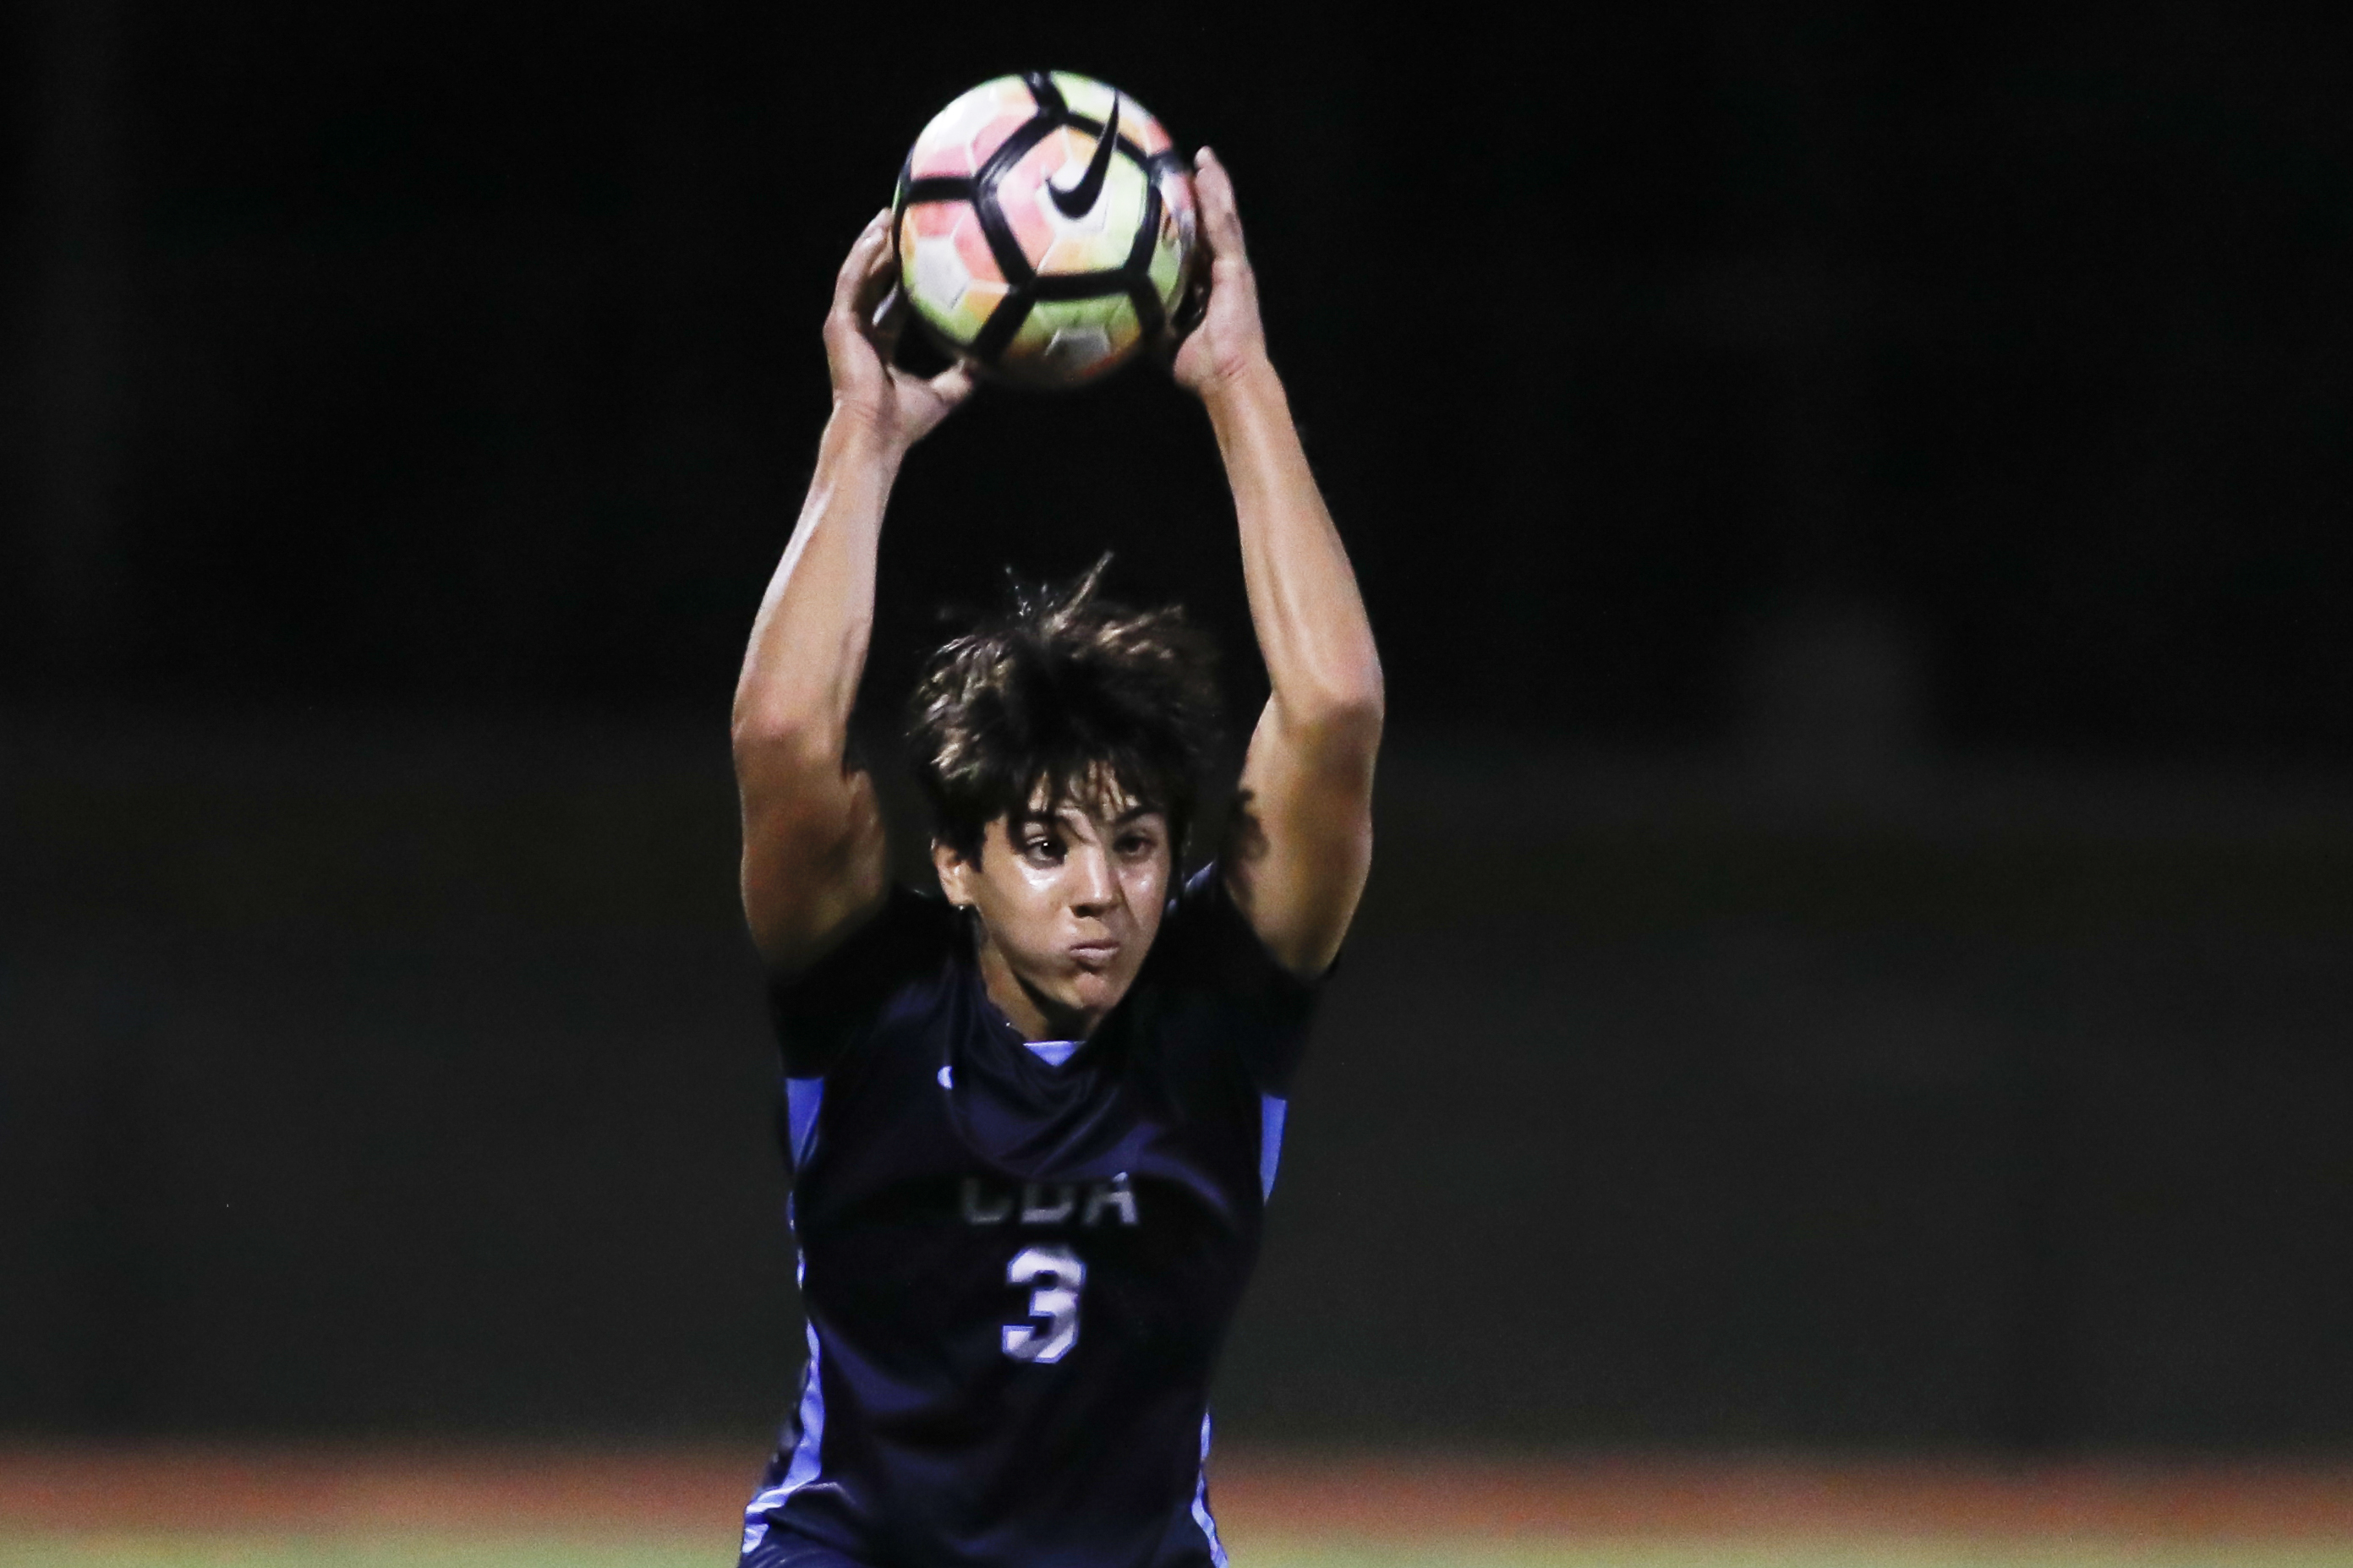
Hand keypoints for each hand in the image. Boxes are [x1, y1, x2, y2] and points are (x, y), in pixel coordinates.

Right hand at [824, 210, 974, 453]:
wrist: (878, 436)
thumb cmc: (906, 422)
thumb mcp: (947, 391)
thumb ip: (965, 372)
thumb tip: (993, 358)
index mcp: (879, 344)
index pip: (892, 300)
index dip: (906, 276)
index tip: (924, 252)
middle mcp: (861, 331)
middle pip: (874, 280)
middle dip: (887, 249)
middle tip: (905, 218)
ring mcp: (847, 325)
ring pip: (861, 273)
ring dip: (873, 243)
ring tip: (889, 215)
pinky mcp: (839, 323)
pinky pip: (853, 281)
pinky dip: (864, 256)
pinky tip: (878, 234)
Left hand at [1168, 150, 1274, 401]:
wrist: (1226, 378)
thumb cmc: (1197, 366)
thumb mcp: (1160, 336)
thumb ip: (1143, 317)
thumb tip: (1110, 310)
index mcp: (1207, 285)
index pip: (1196, 242)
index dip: (1187, 217)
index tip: (1170, 194)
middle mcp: (1221, 271)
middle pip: (1211, 222)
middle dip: (1202, 192)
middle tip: (1188, 164)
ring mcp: (1232, 268)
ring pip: (1221, 217)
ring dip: (1213, 186)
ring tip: (1203, 158)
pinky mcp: (1236, 268)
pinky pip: (1223, 227)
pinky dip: (1216, 200)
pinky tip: (1208, 176)